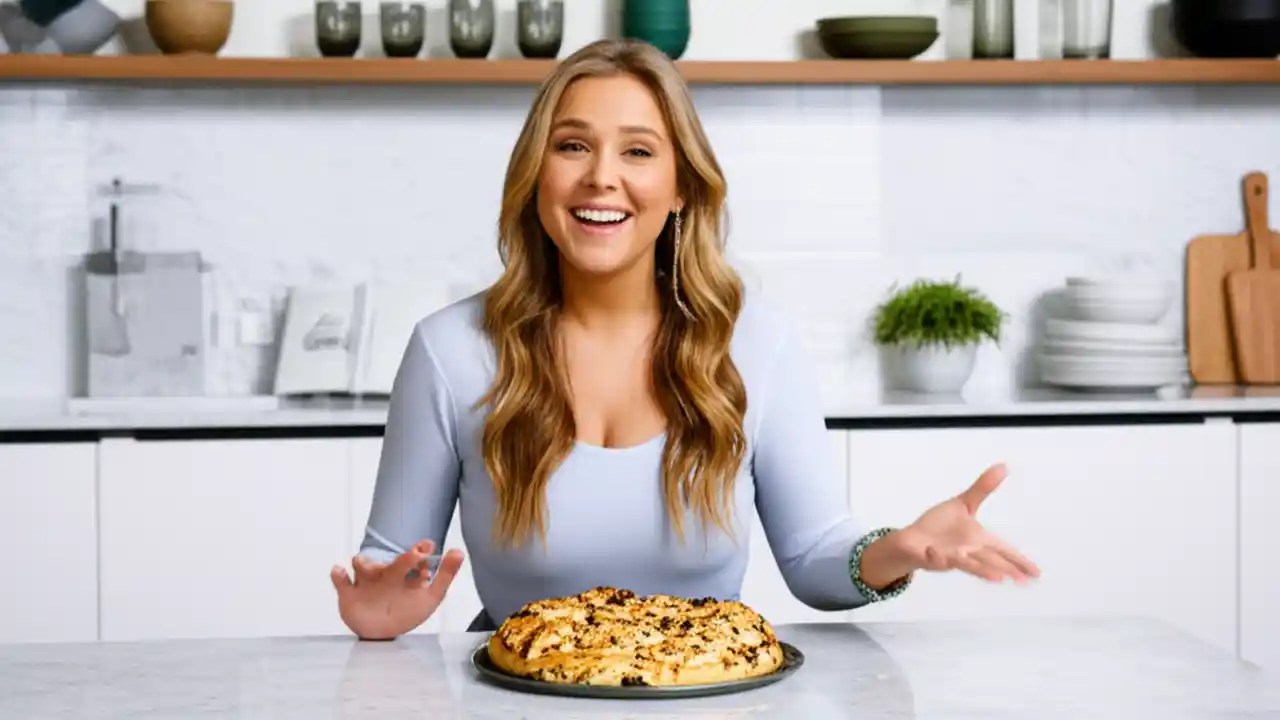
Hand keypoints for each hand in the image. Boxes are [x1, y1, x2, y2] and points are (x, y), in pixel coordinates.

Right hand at [330, 540, 464, 640]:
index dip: (421, 550)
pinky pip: (341, 582)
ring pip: (362, 565)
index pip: (412, 557)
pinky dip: (339, 577)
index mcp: (404, 574)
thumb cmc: (406, 610)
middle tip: (416, 555)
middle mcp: (385, 575)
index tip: (428, 547)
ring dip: (367, 564)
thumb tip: (458, 551)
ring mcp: (366, 583)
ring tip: (372, 568)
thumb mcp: (431, 596)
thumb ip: (446, 575)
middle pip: (391, 563)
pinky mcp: (349, 594)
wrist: (381, 633)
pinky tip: (340, 572)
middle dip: (403, 559)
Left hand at [860, 463, 1040, 588]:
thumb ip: (983, 488)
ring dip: (980, 569)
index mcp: (978, 540)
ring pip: (965, 563)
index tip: (1037, 574)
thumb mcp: (964, 504)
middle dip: (1004, 568)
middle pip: (989, 560)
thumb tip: (1004, 466)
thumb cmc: (941, 525)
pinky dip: (936, 557)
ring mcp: (948, 556)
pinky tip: (936, 553)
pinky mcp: (928, 557)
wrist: (912, 539)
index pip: (1003, 551)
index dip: (1020, 562)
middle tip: (1020, 580)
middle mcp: (967, 551)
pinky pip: (932, 558)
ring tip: (997, 578)